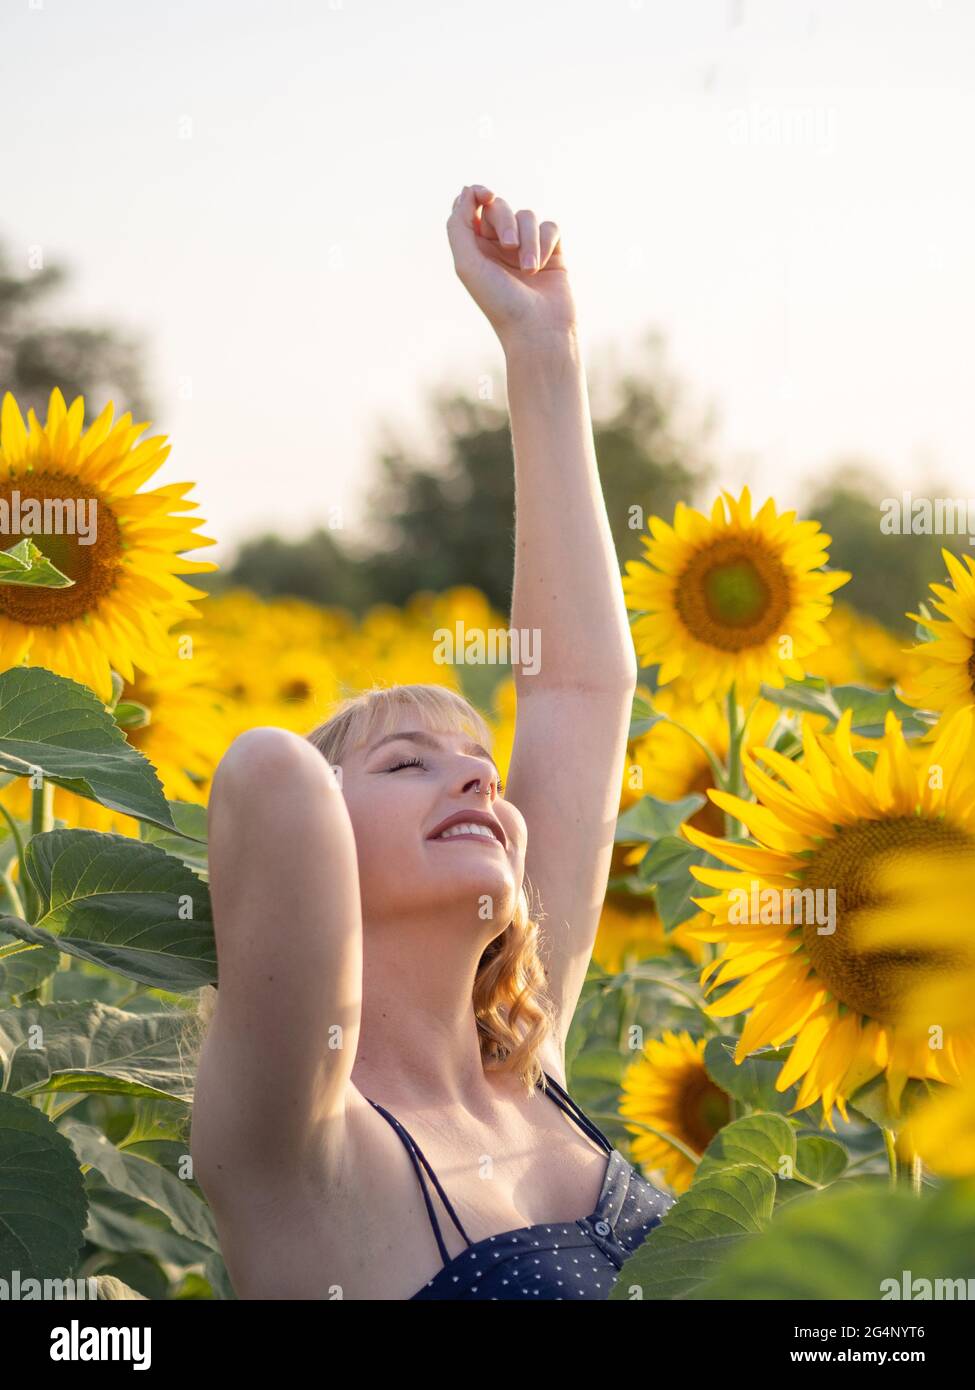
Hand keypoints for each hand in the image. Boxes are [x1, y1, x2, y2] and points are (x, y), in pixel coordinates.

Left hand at [446, 185, 577, 349]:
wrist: (537, 330)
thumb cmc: (499, 302)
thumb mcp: (467, 264)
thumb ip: (458, 225)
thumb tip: (466, 191)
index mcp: (475, 249)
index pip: (472, 208)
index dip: (477, 194)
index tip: (486, 195)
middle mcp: (499, 246)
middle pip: (500, 207)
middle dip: (505, 220)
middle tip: (509, 246)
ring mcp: (526, 248)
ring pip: (528, 216)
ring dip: (529, 240)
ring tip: (529, 271)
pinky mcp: (552, 251)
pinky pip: (550, 227)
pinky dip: (545, 244)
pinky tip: (542, 267)